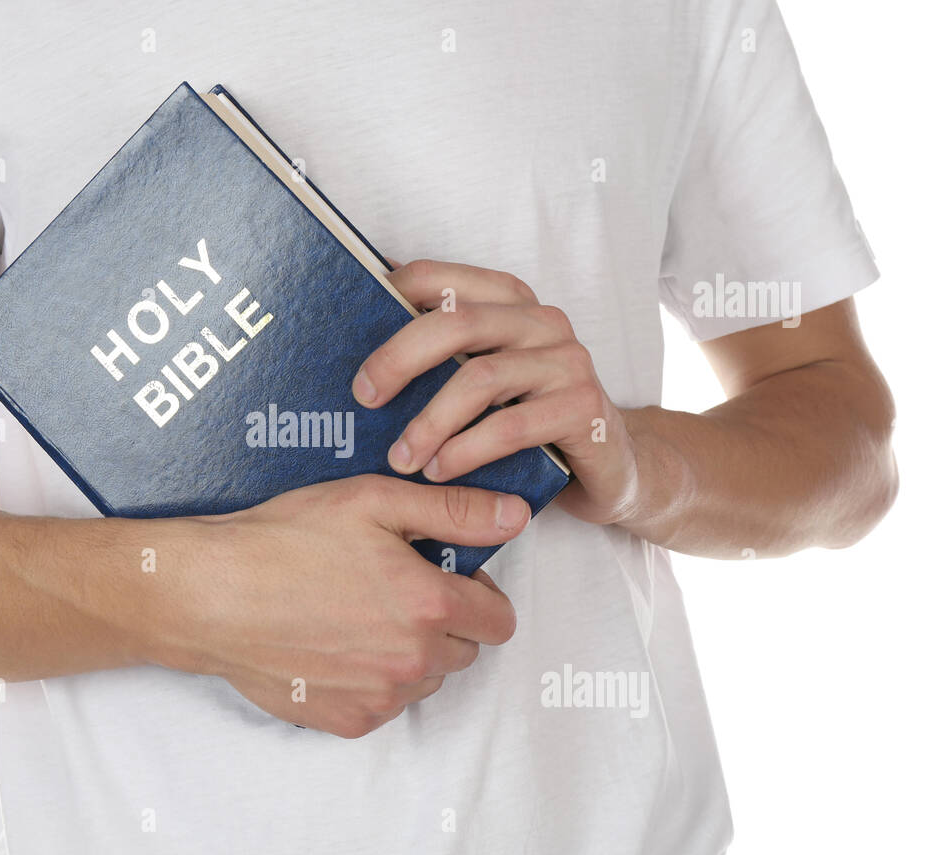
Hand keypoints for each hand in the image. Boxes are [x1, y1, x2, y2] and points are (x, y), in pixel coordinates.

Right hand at [163, 475, 527, 737]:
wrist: (211, 596)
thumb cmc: (283, 540)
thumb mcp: (371, 501)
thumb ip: (452, 511)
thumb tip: (515, 516)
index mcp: (428, 603)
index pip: (500, 619)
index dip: (478, 593)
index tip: (444, 576)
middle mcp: (413, 659)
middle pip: (465, 651)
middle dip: (444, 622)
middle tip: (391, 589)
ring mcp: (381, 697)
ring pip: (426, 680)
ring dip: (410, 653)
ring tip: (357, 615)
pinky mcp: (348, 721)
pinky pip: (386, 704)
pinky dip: (373, 680)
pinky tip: (334, 644)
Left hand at [352, 259, 641, 525]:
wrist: (613, 467)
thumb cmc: (529, 423)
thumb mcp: (482, 385)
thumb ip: (438, 362)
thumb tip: (355, 356)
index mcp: (508, 301)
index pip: (437, 278)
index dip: (388, 298)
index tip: (345, 336)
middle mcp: (542, 320)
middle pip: (455, 322)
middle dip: (399, 359)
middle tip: (363, 399)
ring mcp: (568, 362)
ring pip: (480, 379)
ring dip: (429, 422)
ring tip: (401, 457)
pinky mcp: (585, 408)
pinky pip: (511, 428)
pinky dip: (466, 452)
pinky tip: (440, 472)